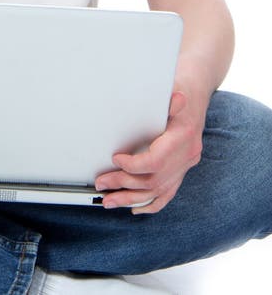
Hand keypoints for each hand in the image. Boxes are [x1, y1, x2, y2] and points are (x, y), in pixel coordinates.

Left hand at [94, 90, 203, 213]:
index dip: (134, 165)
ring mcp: (186, 164)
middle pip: (154, 180)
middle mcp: (187, 154)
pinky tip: (135, 208)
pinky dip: (151, 203)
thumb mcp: (174, 89)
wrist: (196, 95)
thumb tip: (176, 97)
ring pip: (158, 191)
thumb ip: (170, 100)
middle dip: (124, 184)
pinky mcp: (183, 169)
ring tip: (108, 201)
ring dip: (131, 198)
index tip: (115, 159)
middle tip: (102, 183)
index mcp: (183, 137)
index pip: (157, 161)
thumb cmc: (180, 89)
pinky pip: (168, 193)